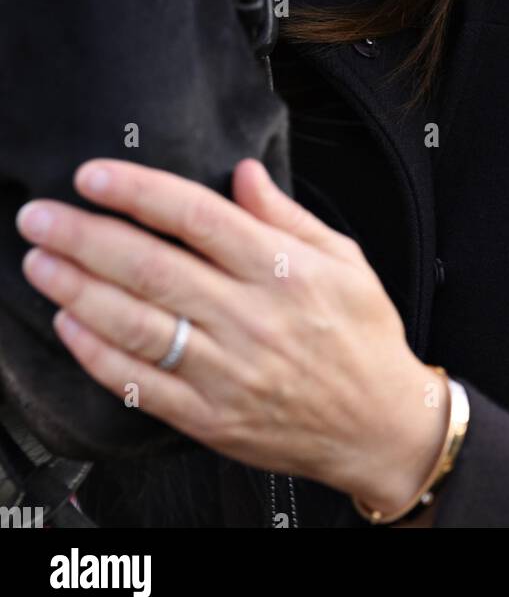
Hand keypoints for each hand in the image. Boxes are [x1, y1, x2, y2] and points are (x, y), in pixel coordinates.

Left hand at [16, 158, 447, 507]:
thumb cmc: (362, 335)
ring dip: (78, 290)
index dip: (138, 192)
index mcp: (284, 269)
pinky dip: (97, 354)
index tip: (92, 175)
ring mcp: (227, 371)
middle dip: (85, 237)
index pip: (197, 218)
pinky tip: (70, 324)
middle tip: (40, 217)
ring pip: (137, 325)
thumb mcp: (343, 258)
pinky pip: (140, 384)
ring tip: (40, 263)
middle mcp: (251, 318)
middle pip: (152, 268)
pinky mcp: (210, 417)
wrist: (380, 425)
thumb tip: (243, 171)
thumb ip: (287, 213)